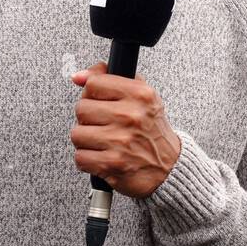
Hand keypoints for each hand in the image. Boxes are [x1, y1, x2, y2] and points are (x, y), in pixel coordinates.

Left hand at [69, 62, 181, 197]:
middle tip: (104, 125)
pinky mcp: (112, 163)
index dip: (93, 94)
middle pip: (82, 108)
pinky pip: (80, 157)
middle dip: (88, 119)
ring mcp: (121, 141)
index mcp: (140, 94)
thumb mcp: (140, 95)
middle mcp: (131, 116)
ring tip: (104, 142)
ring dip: (87, 141)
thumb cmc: (151, 130)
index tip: (101, 102)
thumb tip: (78, 77)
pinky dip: (88, 160)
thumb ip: (108, 78)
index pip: (94, 83)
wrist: (169, 168)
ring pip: (77, 134)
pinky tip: (103, 156)